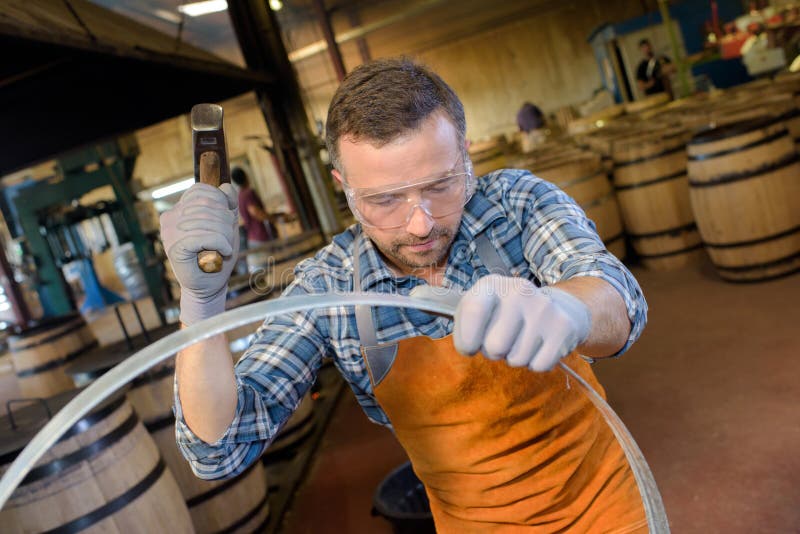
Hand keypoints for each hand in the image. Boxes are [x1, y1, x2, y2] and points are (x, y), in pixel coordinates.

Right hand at [160, 183, 238, 324]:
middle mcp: (169, 218)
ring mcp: (169, 232)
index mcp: (179, 209)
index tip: (225, 222)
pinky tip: (223, 252)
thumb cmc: (217, 255)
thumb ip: (227, 205)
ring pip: (208, 221)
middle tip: (227, 240)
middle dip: (226, 223)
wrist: (209, 286)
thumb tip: (226, 186)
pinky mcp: (175, 247)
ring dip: (225, 236)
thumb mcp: (227, 224)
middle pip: (207, 205)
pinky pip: (204, 236)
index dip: (220, 202)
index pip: (201, 191)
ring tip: (224, 249)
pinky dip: (221, 244)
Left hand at [453, 275, 590, 370]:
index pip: (474, 310)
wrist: (556, 306)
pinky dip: (535, 363)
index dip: (467, 339)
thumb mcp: (480, 309)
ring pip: (517, 359)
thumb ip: (464, 326)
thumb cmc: (505, 313)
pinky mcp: (563, 327)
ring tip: (521, 339)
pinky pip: (539, 365)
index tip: (470, 347)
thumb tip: (467, 346)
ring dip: (515, 357)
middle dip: (493, 353)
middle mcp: (519, 291)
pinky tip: (538, 345)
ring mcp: (543, 308)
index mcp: (492, 285)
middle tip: (501, 340)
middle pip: (494, 346)